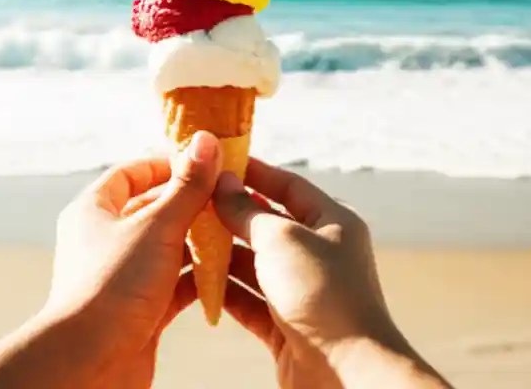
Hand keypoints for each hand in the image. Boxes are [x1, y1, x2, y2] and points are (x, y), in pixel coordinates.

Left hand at [0, 132, 221, 388]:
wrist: (90, 362)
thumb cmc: (113, 287)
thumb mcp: (157, 226)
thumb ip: (187, 186)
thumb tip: (206, 141)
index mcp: (94, 210)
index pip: (130, 173)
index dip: (166, 163)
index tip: (203, 162)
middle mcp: (103, 240)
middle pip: (151, 210)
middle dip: (189, 204)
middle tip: (227, 196)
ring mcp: (121, 276)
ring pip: (165, 249)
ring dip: (197, 243)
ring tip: (232, 233)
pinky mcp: (138, 310)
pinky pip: (172, 285)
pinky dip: (196, 279)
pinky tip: (224, 275)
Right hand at [213, 159, 449, 387]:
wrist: (345, 371)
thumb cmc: (323, 295)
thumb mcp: (281, 239)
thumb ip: (247, 211)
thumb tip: (223, 184)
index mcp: (332, 222)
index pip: (288, 185)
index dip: (253, 172)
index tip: (217, 163)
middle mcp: (320, 253)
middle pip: (268, 224)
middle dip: (231, 215)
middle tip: (192, 202)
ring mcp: (303, 290)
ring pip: (255, 264)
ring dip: (223, 255)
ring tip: (185, 240)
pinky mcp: (286, 325)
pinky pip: (250, 301)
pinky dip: (226, 292)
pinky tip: (197, 282)